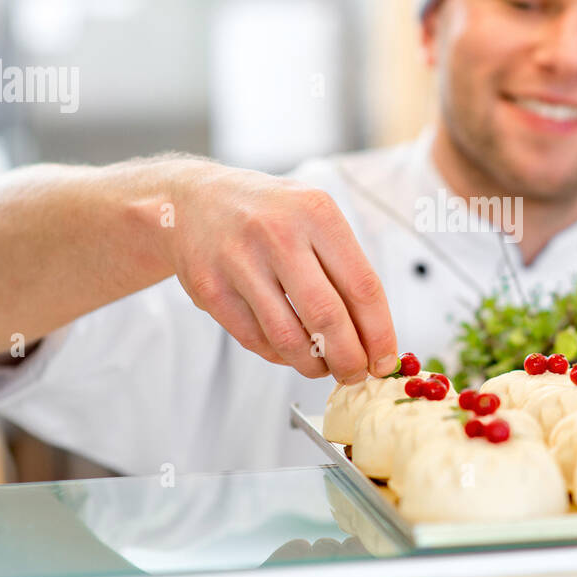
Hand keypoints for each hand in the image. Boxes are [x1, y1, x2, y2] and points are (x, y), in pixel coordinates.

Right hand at [160, 161, 398, 382]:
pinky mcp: (209, 288)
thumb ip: (344, 268)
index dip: (379, 333)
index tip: (385, 360)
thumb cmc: (267, 214)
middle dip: (349, 359)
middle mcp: (278, 233)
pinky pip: (255, 340)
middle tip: (356, 375)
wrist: (191, 202)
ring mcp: (239, 261)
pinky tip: (290, 351)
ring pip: (289, 338)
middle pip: (328, 317)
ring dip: (314, 365)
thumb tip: (375, 336)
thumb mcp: (313, 217)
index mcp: (316, 212)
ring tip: (324, 367)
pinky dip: (279, 356)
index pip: (363, 286)